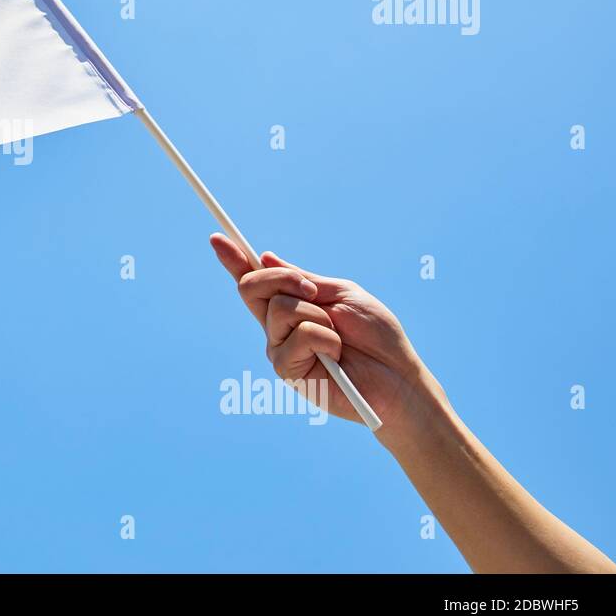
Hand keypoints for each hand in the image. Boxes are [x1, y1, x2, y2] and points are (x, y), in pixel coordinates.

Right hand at [208, 234, 446, 436]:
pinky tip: (337, 354)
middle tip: (314, 290)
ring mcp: (280, 348)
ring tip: (338, 337)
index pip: (254, 280)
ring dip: (318, 315)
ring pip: (280, 309)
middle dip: (283, 278)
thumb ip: (304, 279)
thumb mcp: (342, 295)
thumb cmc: (377, 337)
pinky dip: (326, 338)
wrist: (398, 378)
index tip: (217, 238)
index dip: (234, 260)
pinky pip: (299, 334)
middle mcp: (278, 327)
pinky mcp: (287, 370)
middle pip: (252, 287)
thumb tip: (264, 258)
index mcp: (291, 306)